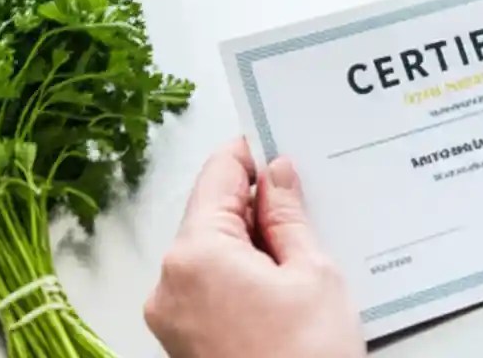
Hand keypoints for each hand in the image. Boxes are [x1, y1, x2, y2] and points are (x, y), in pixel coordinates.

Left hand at [144, 140, 363, 357]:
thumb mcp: (313, 273)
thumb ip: (289, 215)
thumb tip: (278, 174)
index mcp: (196, 254)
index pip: (218, 176)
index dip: (251, 155)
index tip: (278, 144)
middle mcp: (169, 281)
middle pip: (211, 214)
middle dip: (257, 204)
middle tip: (307, 200)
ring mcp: (171, 316)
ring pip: (212, 252)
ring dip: (253, 242)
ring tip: (305, 250)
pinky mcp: (182, 341)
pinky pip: (209, 286)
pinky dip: (243, 274)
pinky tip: (286, 283)